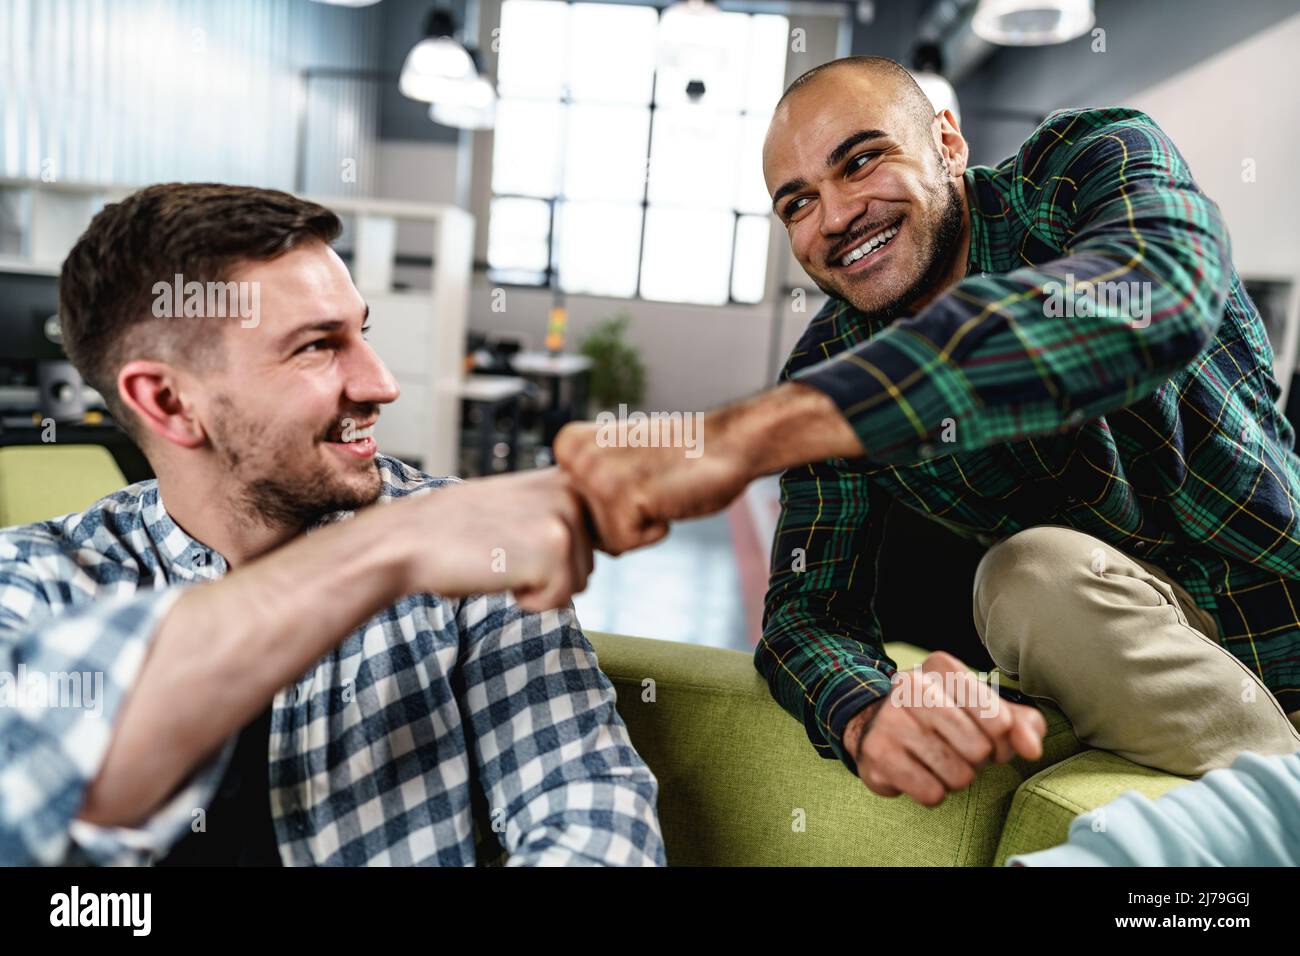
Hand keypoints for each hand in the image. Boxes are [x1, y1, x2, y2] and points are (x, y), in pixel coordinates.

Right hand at [402, 468, 593, 611]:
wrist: (411, 540)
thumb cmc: (459, 532)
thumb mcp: (519, 505)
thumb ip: (558, 512)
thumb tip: (604, 541)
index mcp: (564, 478)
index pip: (594, 537)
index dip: (555, 556)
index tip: (518, 543)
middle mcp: (571, 491)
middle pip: (588, 564)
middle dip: (548, 573)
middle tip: (502, 550)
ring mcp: (565, 518)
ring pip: (578, 584)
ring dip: (538, 586)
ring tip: (500, 558)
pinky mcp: (556, 550)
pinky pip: (559, 601)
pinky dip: (528, 602)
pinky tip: (498, 574)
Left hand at [553, 418, 752, 554]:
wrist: (724, 444)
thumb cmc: (676, 457)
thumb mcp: (612, 461)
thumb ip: (581, 485)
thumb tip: (561, 525)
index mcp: (567, 445)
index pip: (569, 513)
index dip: (607, 510)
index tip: (632, 479)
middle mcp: (574, 457)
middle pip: (582, 530)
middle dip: (619, 521)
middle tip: (648, 484)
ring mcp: (596, 476)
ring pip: (604, 541)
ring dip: (637, 526)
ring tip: (657, 489)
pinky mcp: (621, 496)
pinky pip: (626, 544)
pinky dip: (653, 532)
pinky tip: (666, 499)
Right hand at [841, 651, 1046, 806]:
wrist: (878, 724)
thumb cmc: (945, 717)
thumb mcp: (987, 711)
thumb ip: (1022, 724)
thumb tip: (1032, 748)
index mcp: (942, 668)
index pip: (998, 718)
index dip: (1002, 738)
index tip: (990, 735)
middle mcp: (910, 686)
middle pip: (978, 748)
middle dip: (978, 759)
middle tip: (961, 750)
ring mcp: (889, 719)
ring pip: (956, 774)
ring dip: (957, 777)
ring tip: (941, 761)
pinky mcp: (876, 753)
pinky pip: (930, 792)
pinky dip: (933, 792)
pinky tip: (921, 773)